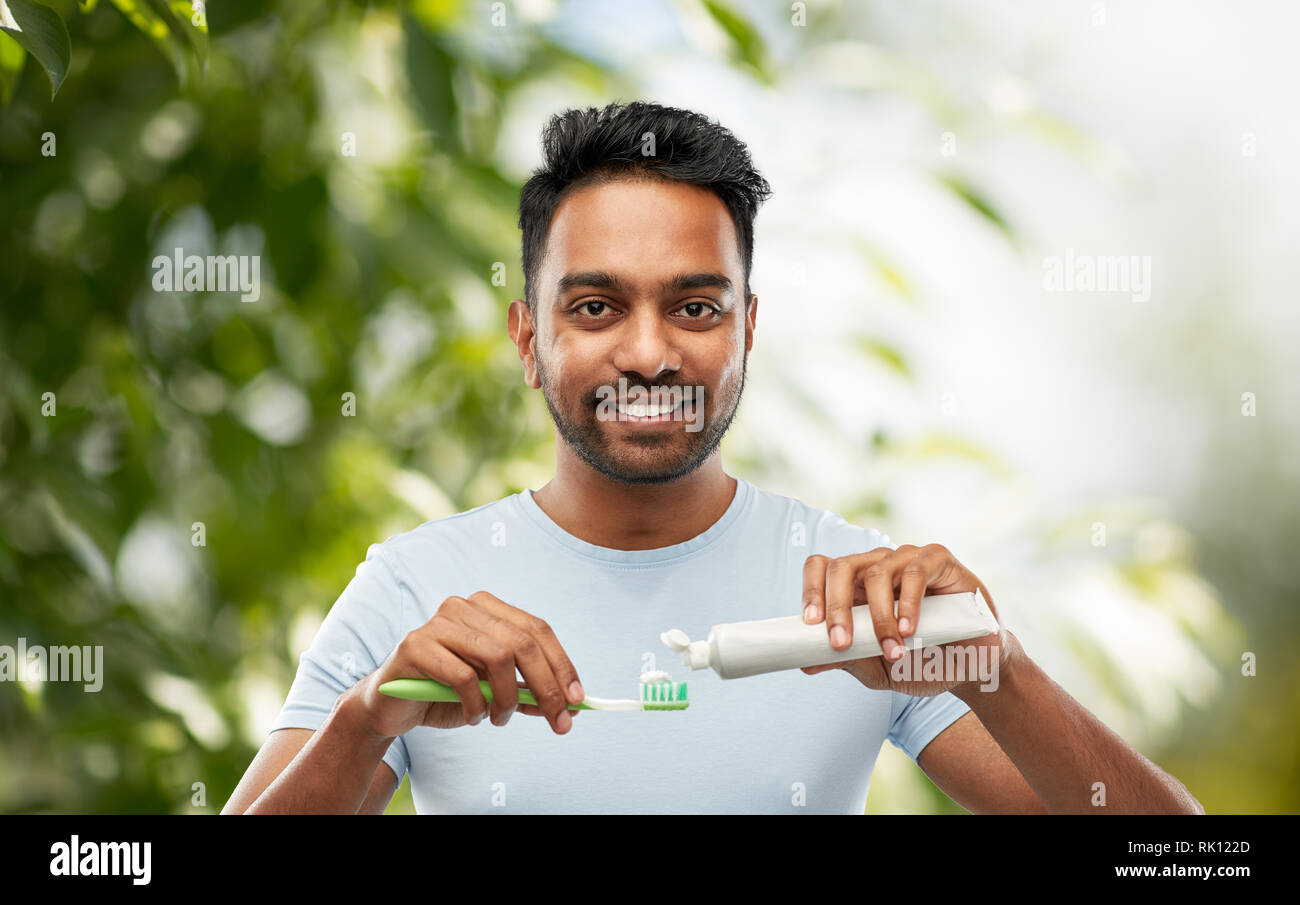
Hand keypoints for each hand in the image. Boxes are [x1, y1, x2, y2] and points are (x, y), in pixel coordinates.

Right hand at [352, 590, 584, 737]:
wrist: (389, 706)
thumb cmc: (446, 694)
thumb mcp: (494, 693)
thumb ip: (526, 692)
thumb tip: (570, 704)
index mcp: (488, 608)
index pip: (537, 630)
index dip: (562, 664)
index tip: (578, 699)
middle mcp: (465, 607)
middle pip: (523, 643)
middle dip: (547, 686)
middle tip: (558, 721)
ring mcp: (438, 622)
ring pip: (498, 657)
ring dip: (508, 699)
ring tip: (500, 719)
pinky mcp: (416, 645)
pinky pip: (463, 677)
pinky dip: (477, 705)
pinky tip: (474, 717)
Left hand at [799, 545, 1017, 695]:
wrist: (973, 667)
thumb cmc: (923, 662)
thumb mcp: (877, 668)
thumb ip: (846, 659)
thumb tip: (805, 662)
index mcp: (856, 587)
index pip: (821, 569)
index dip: (810, 591)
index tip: (809, 625)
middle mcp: (877, 566)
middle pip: (841, 567)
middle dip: (836, 607)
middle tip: (840, 643)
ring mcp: (907, 559)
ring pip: (876, 572)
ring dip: (879, 617)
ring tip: (892, 651)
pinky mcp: (938, 559)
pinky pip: (915, 572)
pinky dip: (907, 603)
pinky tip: (909, 630)